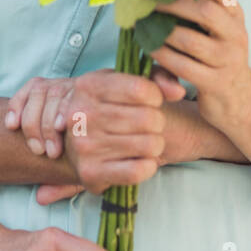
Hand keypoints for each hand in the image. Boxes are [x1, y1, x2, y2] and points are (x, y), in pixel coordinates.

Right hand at [33, 71, 206, 205]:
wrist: (73, 139)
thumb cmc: (108, 105)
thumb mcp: (125, 81)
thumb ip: (156, 77)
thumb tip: (177, 92)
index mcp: (88, 86)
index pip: (140, 89)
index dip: (156, 96)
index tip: (151, 101)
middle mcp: (82, 115)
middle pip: (148, 119)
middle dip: (157, 122)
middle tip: (148, 125)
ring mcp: (84, 145)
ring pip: (149, 145)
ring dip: (155, 144)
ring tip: (143, 141)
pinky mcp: (91, 173)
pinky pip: (138, 171)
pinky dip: (148, 166)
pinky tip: (140, 160)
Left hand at [149, 0, 250, 136]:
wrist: (237, 98)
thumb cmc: (216, 55)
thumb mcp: (216, 28)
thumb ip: (198, 6)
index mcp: (234, 14)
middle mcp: (236, 34)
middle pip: (205, 11)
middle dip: (172, 2)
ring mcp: (228, 60)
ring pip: (191, 41)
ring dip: (161, 31)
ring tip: (142, 24)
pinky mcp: (215, 83)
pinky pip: (183, 66)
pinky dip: (162, 55)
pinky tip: (149, 48)